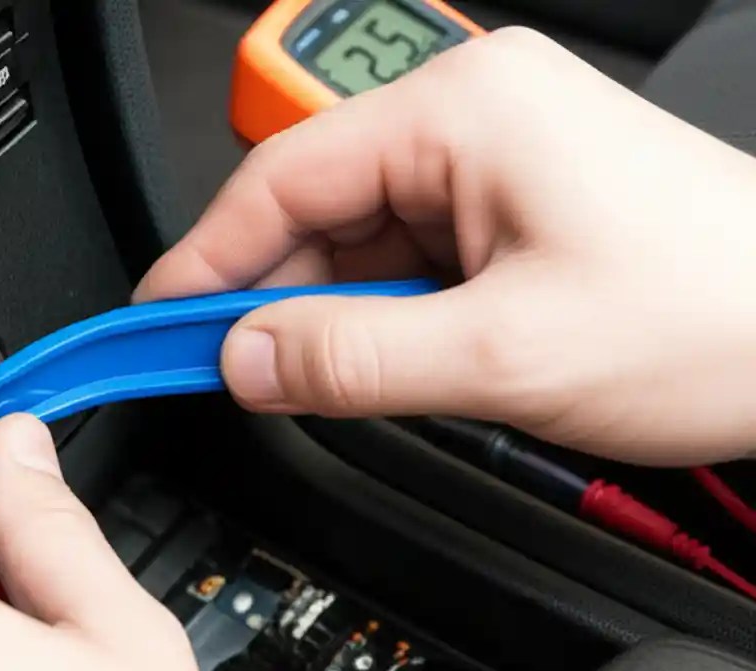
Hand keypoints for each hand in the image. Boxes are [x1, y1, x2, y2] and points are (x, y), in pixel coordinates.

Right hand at [135, 28, 755, 465]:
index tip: (154, 323)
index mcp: (463, 110)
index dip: (203, 260)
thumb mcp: (504, 354)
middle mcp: (472, 115)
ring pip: (357, 235)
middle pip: (313, 204)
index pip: (282, 178)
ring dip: (326, 309)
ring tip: (311, 377)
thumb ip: (350, 358)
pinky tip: (370, 355)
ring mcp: (493, 156)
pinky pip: (406, 252)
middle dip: (264, 293)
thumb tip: (244, 358)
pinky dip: (375, 308)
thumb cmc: (717, 310)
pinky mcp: (510, 200)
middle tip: (215, 368)